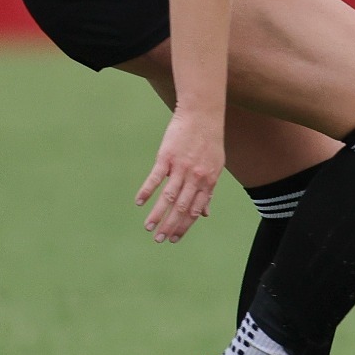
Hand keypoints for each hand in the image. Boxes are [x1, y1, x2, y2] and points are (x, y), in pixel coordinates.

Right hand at [135, 110, 223, 242]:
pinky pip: (155, 178)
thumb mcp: (215, 166)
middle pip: (182, 207)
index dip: (185, 226)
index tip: (174, 239)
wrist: (202, 115)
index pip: (195, 210)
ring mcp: (181, 167)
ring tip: (149, 228)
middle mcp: (196, 176)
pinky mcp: (166, 157)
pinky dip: (147, 191)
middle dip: (171, 226)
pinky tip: (139, 203)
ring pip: (169, 197)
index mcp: (209, 180)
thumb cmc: (209, 142)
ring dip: (158, 214)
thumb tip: (205, 213)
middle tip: (160, 240)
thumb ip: (208, 191)